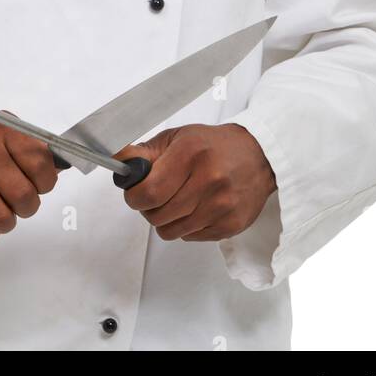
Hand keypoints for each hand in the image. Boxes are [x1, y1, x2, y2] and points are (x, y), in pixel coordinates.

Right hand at [0, 114, 59, 246]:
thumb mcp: (14, 148)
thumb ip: (39, 157)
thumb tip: (67, 162)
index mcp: (1, 126)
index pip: (41, 163)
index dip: (44, 184)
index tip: (37, 185)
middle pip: (22, 195)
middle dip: (25, 208)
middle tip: (17, 205)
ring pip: (0, 217)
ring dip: (4, 224)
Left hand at [113, 123, 275, 241]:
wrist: (258, 156)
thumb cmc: (213, 145)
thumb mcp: (177, 138)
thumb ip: (145, 152)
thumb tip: (117, 161)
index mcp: (191, 154)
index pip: (150, 192)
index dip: (135, 196)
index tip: (135, 192)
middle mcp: (209, 181)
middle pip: (158, 216)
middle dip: (148, 208)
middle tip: (155, 196)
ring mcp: (222, 206)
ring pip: (172, 232)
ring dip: (166, 220)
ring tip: (176, 200)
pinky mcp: (230, 225)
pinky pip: (190, 237)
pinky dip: (186, 226)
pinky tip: (196, 207)